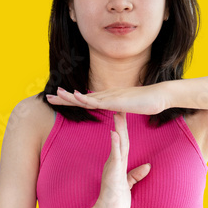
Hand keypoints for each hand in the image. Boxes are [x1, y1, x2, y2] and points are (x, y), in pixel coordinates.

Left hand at [46, 83, 171, 115]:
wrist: (160, 96)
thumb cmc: (147, 102)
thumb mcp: (130, 108)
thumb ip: (121, 109)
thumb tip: (117, 112)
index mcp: (107, 99)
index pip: (85, 101)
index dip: (70, 101)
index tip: (58, 100)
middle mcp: (106, 96)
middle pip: (81, 98)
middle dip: (64, 98)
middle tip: (48, 97)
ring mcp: (110, 97)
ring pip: (86, 98)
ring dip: (70, 97)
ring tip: (56, 94)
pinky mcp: (116, 101)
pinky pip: (98, 101)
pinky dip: (85, 98)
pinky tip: (75, 96)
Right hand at [94, 111, 150, 207]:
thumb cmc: (117, 200)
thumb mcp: (130, 184)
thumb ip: (136, 174)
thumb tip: (148, 166)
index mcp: (119, 164)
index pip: (124, 143)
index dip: (125, 130)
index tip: (125, 116)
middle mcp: (115, 162)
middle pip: (121, 139)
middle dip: (121, 124)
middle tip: (121, 108)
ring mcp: (113, 166)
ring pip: (118, 144)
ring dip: (119, 129)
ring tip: (118, 115)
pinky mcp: (112, 172)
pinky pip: (115, 156)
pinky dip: (115, 144)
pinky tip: (115, 133)